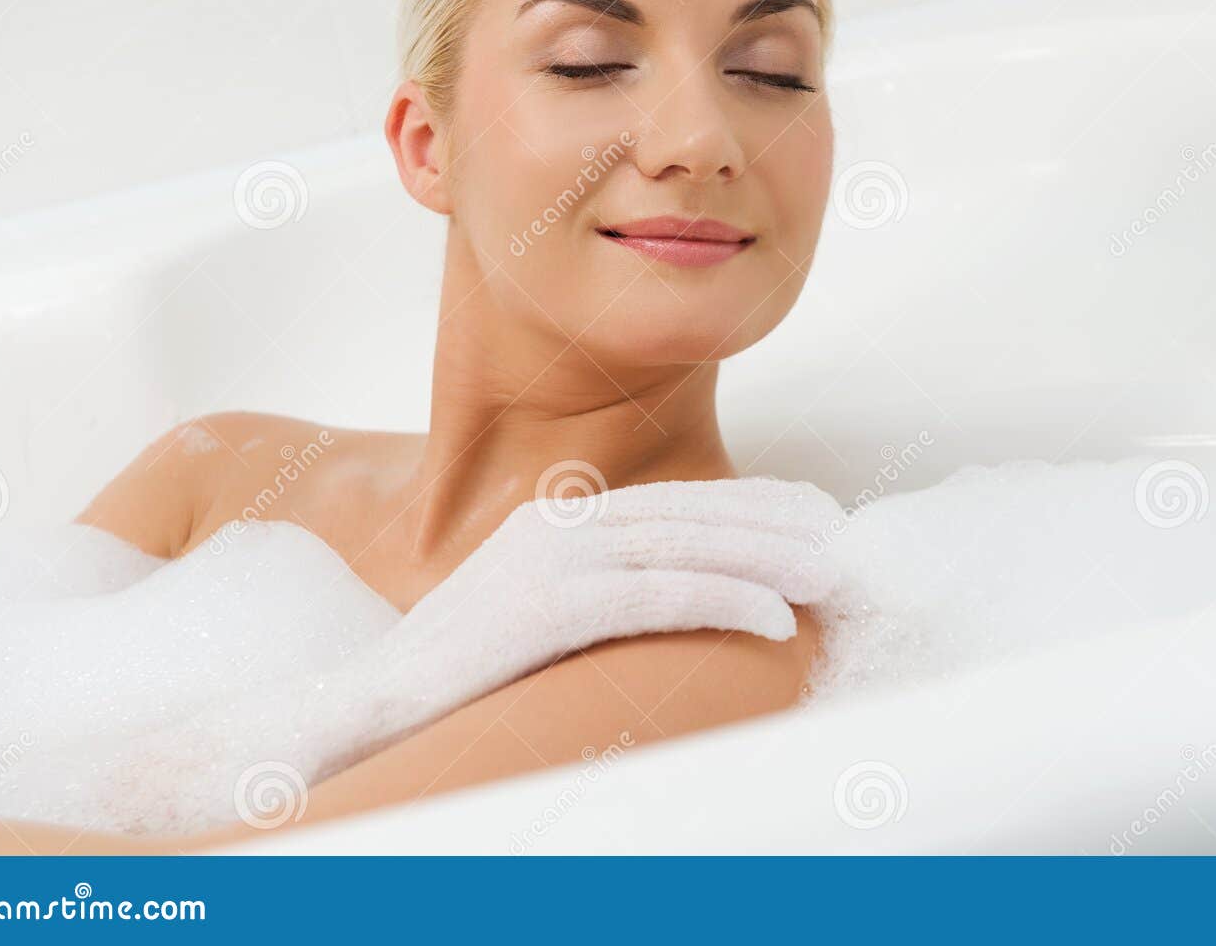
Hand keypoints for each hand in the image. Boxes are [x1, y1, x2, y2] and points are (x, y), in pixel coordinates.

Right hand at [94, 474, 842, 834]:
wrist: (369, 713)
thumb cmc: (458, 680)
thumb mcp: (535, 616)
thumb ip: (595, 594)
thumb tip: (668, 602)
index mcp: (557, 521)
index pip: (678, 501)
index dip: (754, 503)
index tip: (817, 514)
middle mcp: (558, 524)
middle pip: (694, 513)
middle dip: (778, 525)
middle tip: (846, 541)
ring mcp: (550, 560)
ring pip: (688, 544)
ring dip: (770, 558)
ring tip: (834, 576)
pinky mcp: (546, 605)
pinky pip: (658, 594)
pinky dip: (725, 599)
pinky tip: (777, 620)